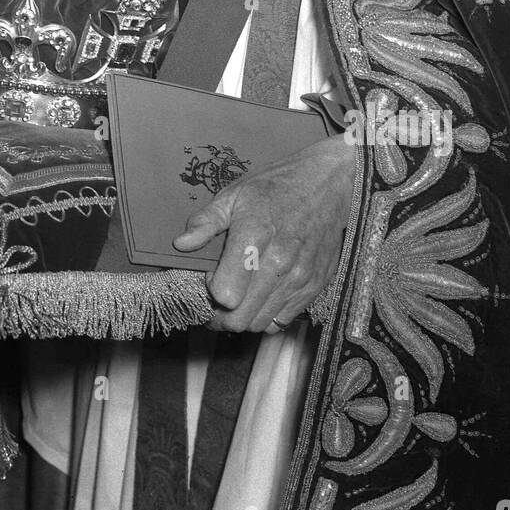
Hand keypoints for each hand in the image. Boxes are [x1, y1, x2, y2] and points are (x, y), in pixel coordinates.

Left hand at [173, 132, 356, 332]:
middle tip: (215, 298)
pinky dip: (267, 315)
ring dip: (243, 317)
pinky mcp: (315, 286)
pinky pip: (283, 320)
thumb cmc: (277, 187)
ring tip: (239, 295)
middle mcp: (279, 264)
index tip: (210, 276)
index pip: (225, 295)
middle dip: (220, 315)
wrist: (328, 184)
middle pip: (240, 319)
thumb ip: (206, 222)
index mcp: (254, 237)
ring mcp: (300, 278)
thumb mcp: (235, 194)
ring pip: (260, 325)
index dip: (210, 290)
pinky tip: (261, 295)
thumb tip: (181, 244)